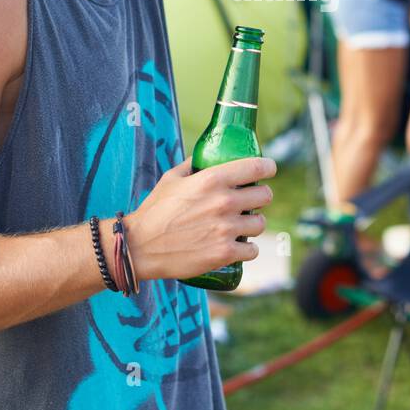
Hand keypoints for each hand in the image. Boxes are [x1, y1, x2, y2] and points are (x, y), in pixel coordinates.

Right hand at [125, 155, 274, 281]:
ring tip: (243, 225)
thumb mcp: (172, 179)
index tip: (269, 170)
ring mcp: (226, 229)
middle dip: (261, 198)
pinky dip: (248, 249)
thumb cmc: (155, 211)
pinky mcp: (224, 253)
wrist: (140, 247)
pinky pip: (253, 250)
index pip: (256, 168)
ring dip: (254, 224)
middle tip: (252, 202)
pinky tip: (240, 246)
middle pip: (265, 196)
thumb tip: (205, 156)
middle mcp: (224, 202)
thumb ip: (193, 166)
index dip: (268, 168)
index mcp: (213, 179)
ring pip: (260, 224)